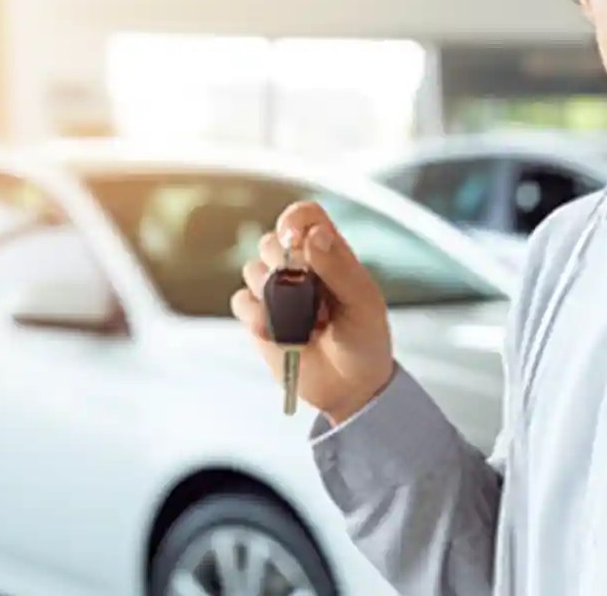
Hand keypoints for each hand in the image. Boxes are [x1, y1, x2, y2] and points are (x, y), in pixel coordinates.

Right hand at [230, 201, 395, 425]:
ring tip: (302, 321)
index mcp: (330, 253)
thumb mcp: (363, 303)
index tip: (292, 238)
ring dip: (271, 294)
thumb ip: (340, 267)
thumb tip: (313, 234)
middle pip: (270, 241)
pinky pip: (241, 302)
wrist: (351, 389)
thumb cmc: (365, 341)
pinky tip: (280, 334)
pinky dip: (256, 316)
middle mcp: (299, 268)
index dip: (294, 219)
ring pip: (252, 270)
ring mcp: (277, 293)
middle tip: (307, 293)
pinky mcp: (259, 319)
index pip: (305, 216)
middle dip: (282, 264)